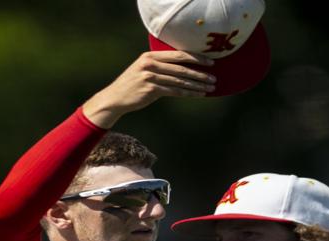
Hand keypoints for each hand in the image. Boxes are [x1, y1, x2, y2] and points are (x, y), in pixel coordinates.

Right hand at [82, 51, 217, 126]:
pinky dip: (188, 93)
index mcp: (150, 55)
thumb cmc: (133, 85)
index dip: (196, 58)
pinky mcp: (151, 89)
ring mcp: (150, 76)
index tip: (210, 62)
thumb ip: (161, 66)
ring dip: (197, 85)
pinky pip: (174, 91)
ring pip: (180, 80)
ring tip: (210, 88)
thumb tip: (184, 68)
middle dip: (200, 73)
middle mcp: (150, 63)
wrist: (115, 98)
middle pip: (181, 67)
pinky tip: (198, 94)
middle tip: (214, 77)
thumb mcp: (144, 69)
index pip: (178, 54)